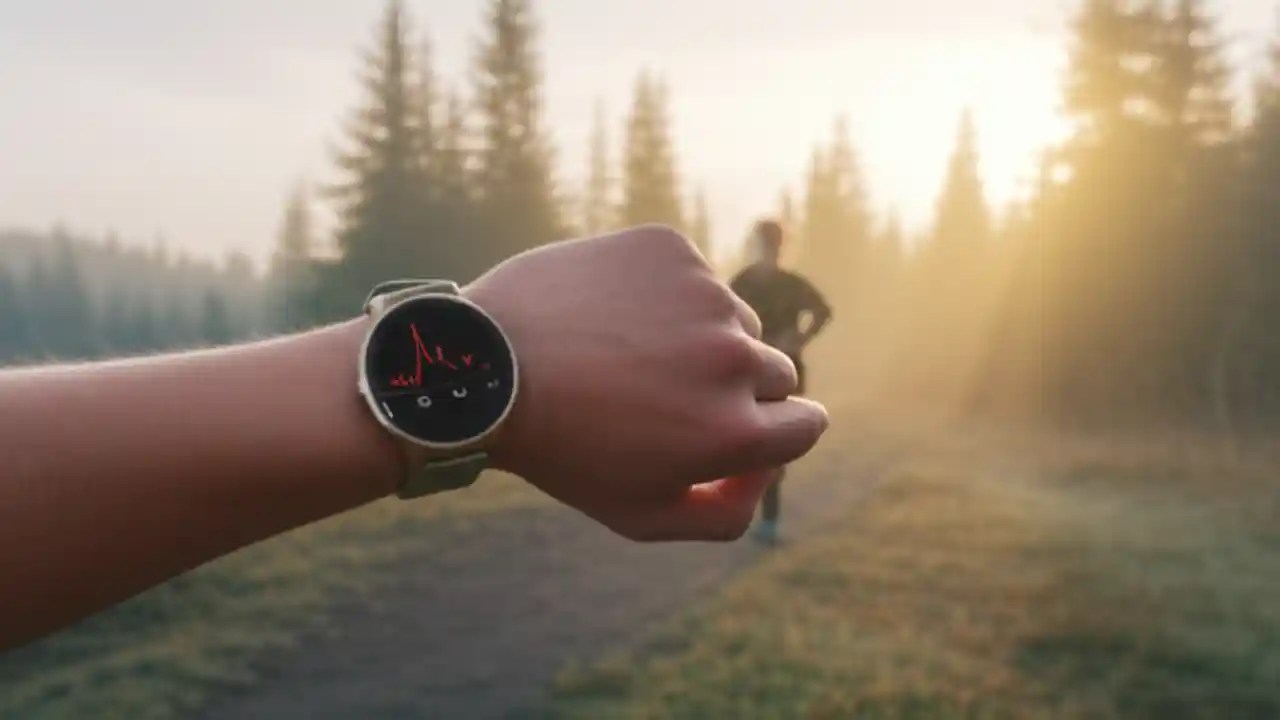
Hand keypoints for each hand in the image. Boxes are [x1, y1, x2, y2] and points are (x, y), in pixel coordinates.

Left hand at [465, 225, 827, 541]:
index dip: (775, 430)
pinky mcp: (670, 249)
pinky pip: (692, 276)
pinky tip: (612, 315)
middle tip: (665, 394)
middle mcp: (733, 359)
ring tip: (627, 355)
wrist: (480, 367)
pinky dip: (665, 294)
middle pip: (774, 371)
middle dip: (733, 387)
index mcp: (734, 432)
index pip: (807, 424)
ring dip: (700, 337)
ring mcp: (703, 296)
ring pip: (733, 319)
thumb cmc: (562, 451)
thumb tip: (765, 472)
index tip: (739, 425)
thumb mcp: (640, 515)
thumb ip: (724, 513)